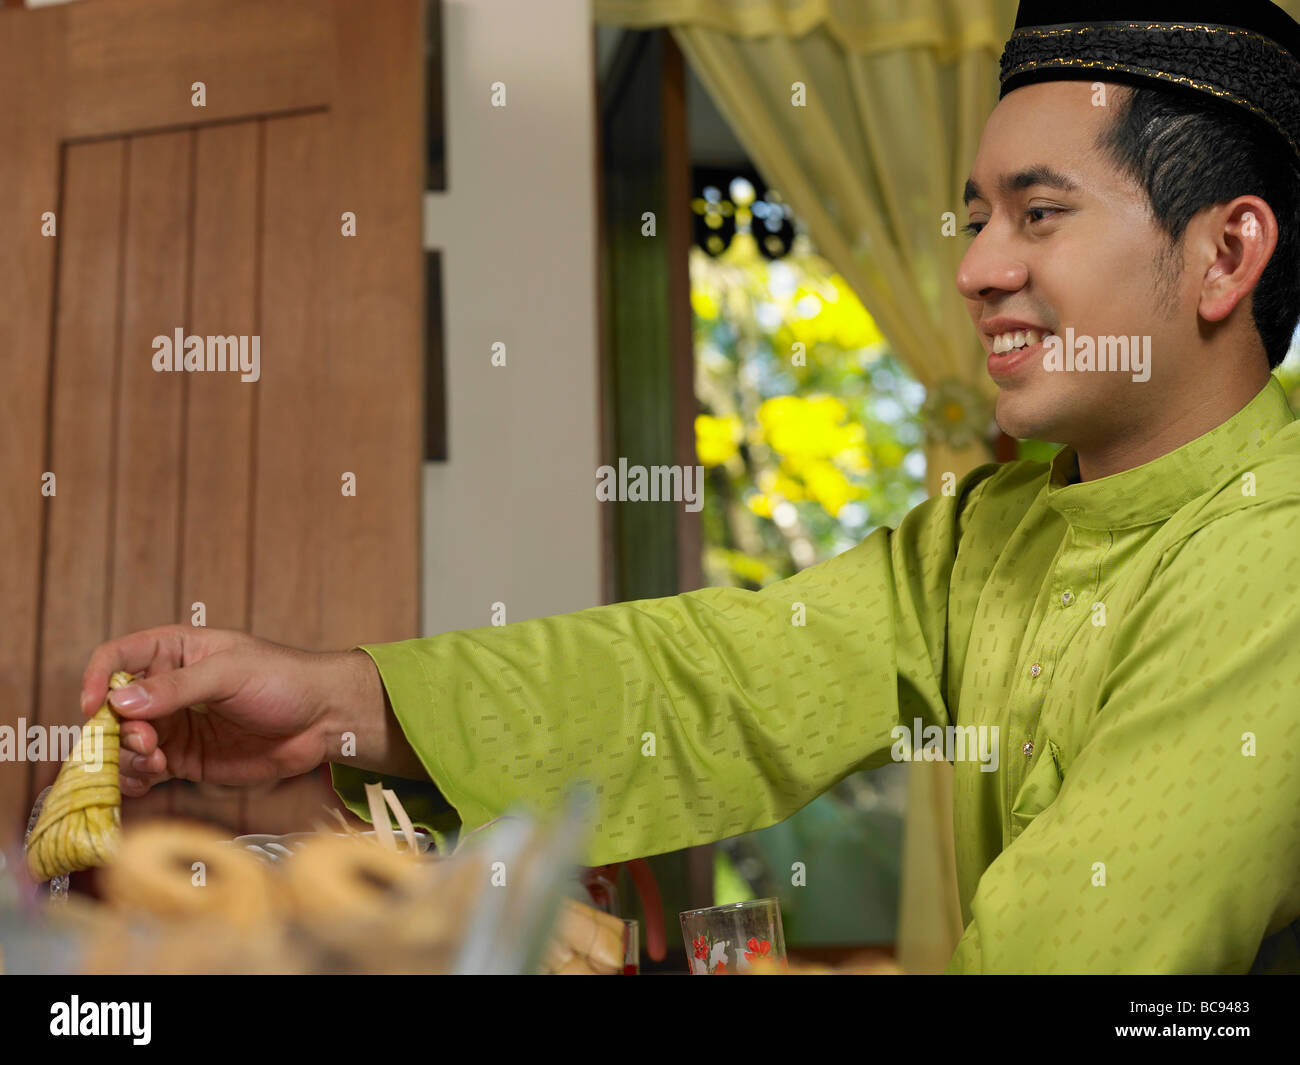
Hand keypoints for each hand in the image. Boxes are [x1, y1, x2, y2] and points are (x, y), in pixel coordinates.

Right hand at [80, 625, 421, 796]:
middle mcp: (168, 688)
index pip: (118, 657)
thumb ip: (178, 687)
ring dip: (127, 757)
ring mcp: (176, 726)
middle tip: (143, 743)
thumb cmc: (285, 680)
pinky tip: (149, 780)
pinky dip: (137, 778)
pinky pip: (146, 770)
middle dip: (116, 730)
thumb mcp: (231, 673)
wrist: (324, 719)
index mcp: (176, 651)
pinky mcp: (188, 759)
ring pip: (125, 743)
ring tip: (155, 762)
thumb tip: (121, 701)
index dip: (99, 679)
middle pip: (115, 709)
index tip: (95, 707)